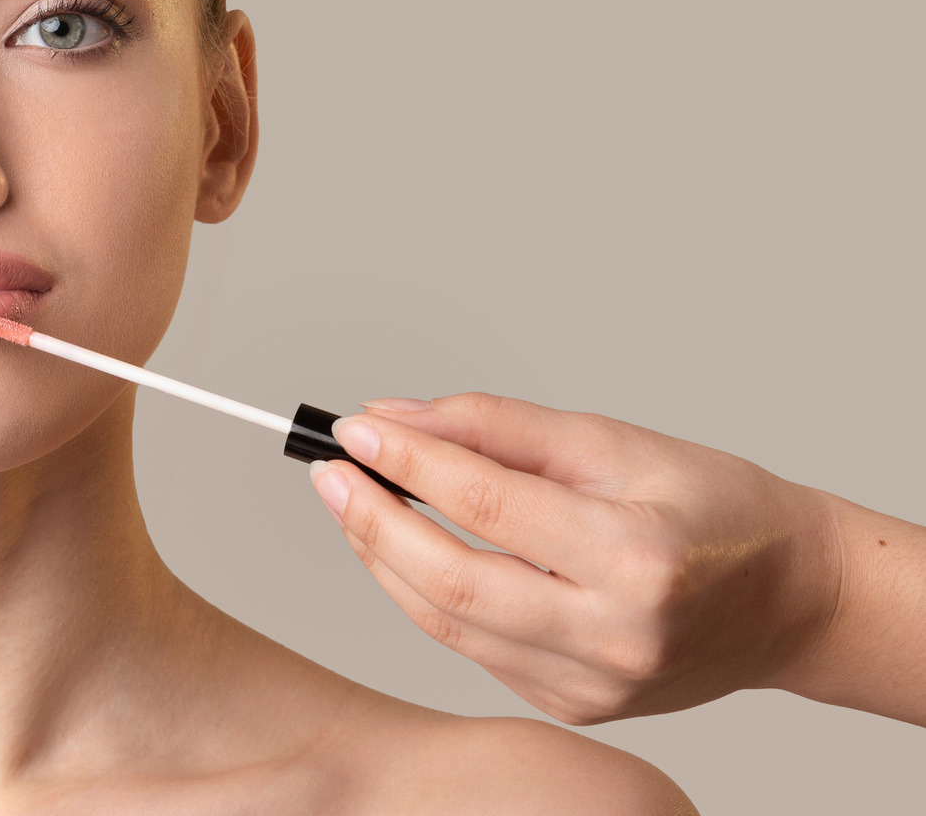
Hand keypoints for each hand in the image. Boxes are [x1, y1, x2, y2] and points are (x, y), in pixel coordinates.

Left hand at [311, 392, 925, 725]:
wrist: (792, 599)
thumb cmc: (714, 508)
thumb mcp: (615, 443)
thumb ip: (499, 428)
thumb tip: (397, 416)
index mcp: (636, 556)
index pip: (487, 502)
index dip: (408, 462)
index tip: (355, 429)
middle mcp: (613, 634)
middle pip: (451, 581)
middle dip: (372, 520)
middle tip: (329, 472)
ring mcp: (592, 683)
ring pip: (448, 623)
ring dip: (384, 560)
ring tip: (353, 503)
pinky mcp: (574, 705)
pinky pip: (473, 648)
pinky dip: (428, 597)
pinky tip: (406, 552)